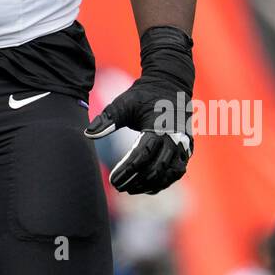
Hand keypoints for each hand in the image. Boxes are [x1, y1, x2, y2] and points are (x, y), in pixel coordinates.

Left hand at [85, 27, 194, 194]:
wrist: (170, 85)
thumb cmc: (143, 95)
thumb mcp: (123, 103)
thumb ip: (107, 119)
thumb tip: (88, 134)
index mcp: (158, 128)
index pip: (141, 156)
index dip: (127, 171)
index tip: (112, 180)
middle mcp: (174, 139)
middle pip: (155, 169)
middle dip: (136, 181)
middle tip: (119, 187)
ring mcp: (183, 145)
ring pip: (168, 174)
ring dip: (149, 185)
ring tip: (131, 189)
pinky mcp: (186, 149)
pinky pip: (176, 172)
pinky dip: (162, 182)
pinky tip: (147, 187)